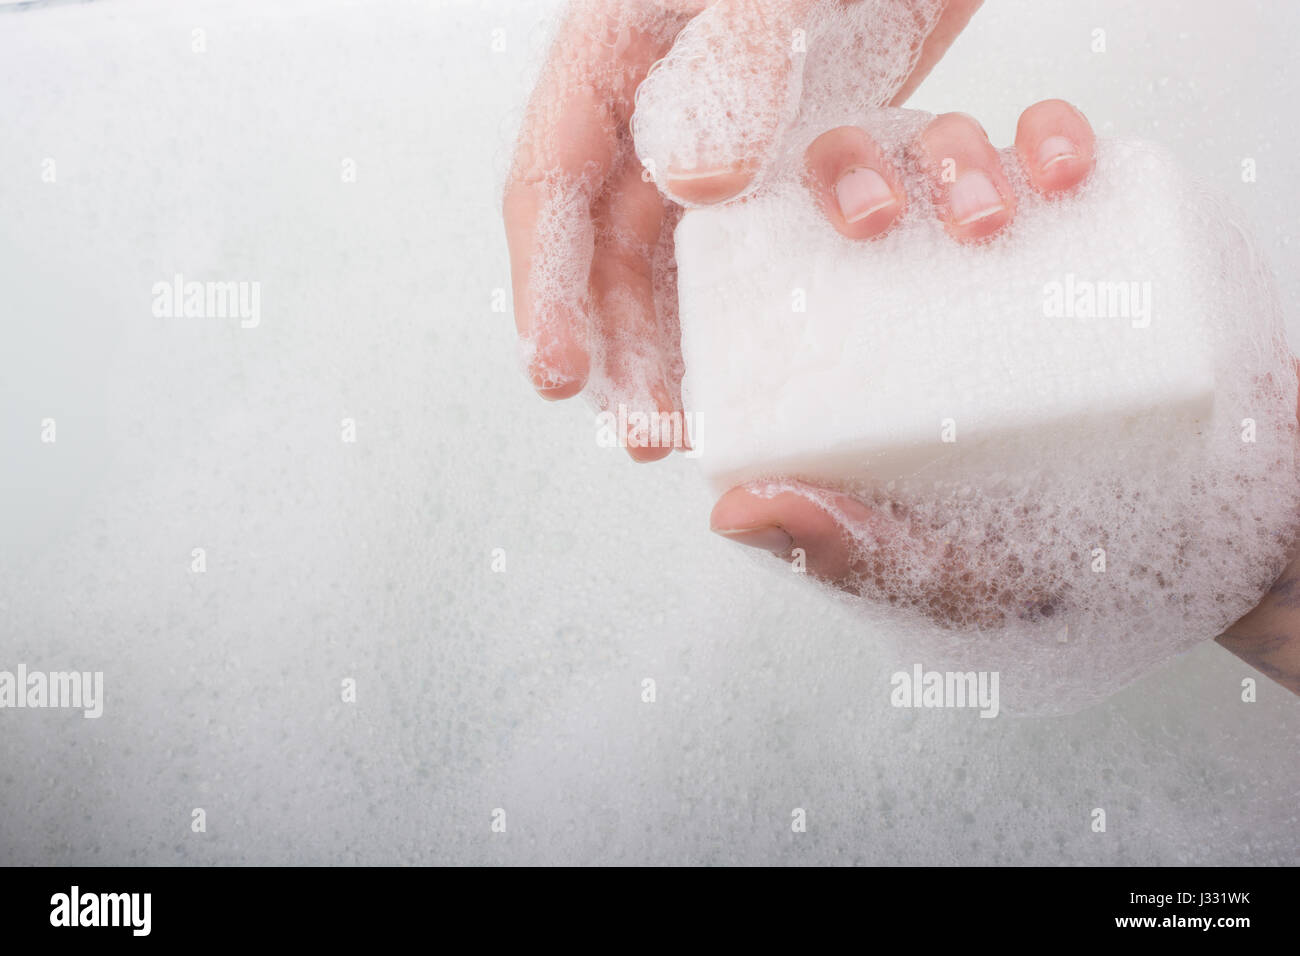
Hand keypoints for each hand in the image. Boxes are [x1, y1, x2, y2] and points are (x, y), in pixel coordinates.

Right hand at [503, 0, 982, 458]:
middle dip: (632, 347)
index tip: (556, 375)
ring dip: (713, 338)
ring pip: (704, 258)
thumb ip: (738, 63)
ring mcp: (747, 129)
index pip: (553, 184)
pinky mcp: (816, 141)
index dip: (548, 288)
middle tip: (652, 434)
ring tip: (717, 419)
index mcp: (621, 49)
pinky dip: (824, 273)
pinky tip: (826, 326)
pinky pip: (802, 232)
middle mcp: (671, 100)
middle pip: (622, 247)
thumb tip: (697, 188)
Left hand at [708, 100, 1299, 692]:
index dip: (746, 225)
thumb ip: (838, 551)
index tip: (769, 240)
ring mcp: (978, 243)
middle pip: (841, 176)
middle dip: (848, 170)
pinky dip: (1054, 138)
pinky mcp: (1063, 221)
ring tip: (989, 215)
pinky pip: (1049, 146)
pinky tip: (1064, 172)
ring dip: (952, 154)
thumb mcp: (924, 567)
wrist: (1166, 531)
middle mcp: (894, 275)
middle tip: (877, 221)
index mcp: (834, 343)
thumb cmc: (1021, 549)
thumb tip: (731, 511)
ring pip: (939, 145)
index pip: (764, 256)